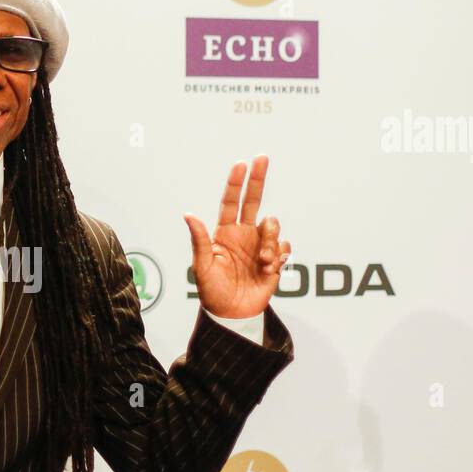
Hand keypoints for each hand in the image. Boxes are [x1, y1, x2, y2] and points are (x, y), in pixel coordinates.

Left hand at [184, 155, 289, 318]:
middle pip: (253, 200)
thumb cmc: (212, 291)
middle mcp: (243, 234)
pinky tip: (270, 269)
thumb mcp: (202, 266)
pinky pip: (285, 246)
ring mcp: (260, 245)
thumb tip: (188, 214)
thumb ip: (199, 240)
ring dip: (271, 241)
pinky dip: (280, 255)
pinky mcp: (275, 259)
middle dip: (258, 178)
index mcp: (225, 233)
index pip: (231, 202)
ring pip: (273, 226)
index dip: (235, 183)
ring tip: (263, 262)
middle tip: (263, 157)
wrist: (232, 314)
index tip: (241, 164)